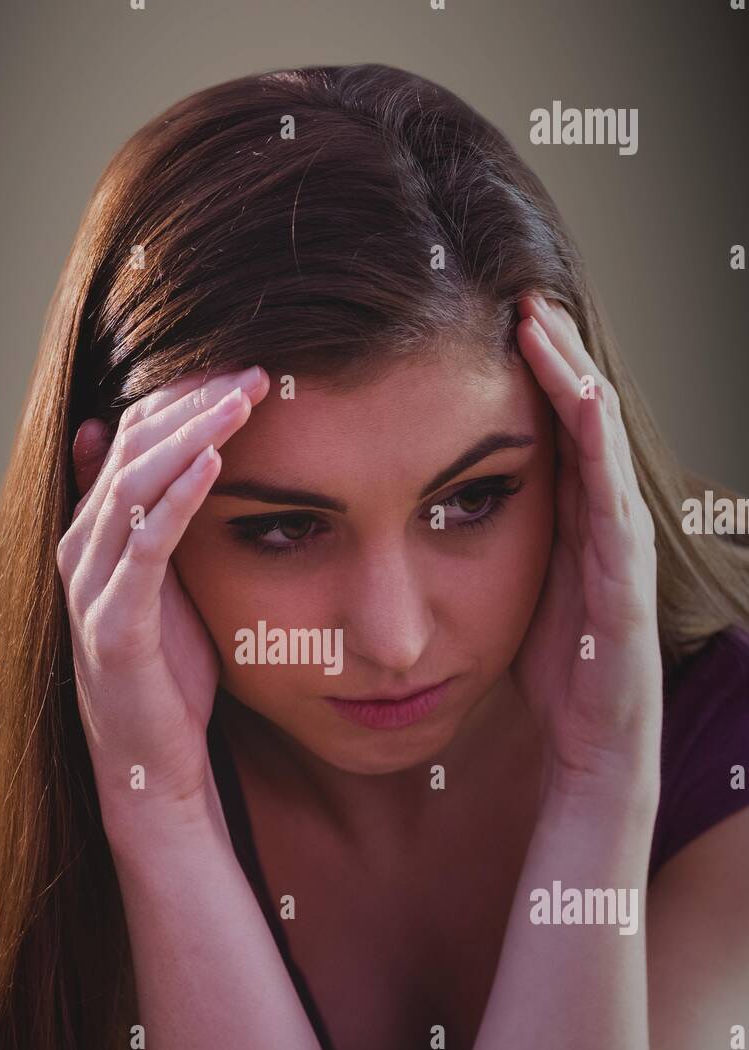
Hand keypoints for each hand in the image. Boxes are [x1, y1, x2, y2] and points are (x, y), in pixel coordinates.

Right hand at [56, 365, 270, 839]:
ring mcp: (91, 587)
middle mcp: (82, 550)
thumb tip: (163, 457)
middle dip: (193, 402)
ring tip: (245, 397)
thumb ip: (161, 523)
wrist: (153, 767)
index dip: (183, 397)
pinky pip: (144, 548)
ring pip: (134, 486)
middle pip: (129, 448)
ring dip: (191, 435)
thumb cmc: (169, 674)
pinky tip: (215, 463)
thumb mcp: (169, 587)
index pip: (130, 438)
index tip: (245, 368)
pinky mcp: (114, 627)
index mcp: (96, 534)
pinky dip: (177, 499)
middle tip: (258, 368)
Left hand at [512, 295, 661, 801]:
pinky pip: (614, 494)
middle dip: (553, 353)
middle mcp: (603, 521)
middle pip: (580, 417)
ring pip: (601, 440)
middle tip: (517, 292)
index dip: (527, 375)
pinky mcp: (628, 577)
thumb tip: (425, 505)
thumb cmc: (553, 678)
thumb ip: (489, 543)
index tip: (489, 322)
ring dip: (573, 375)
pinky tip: (578, 395)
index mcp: (571, 522)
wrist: (593, 754)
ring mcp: (621, 545)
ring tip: (540, 317)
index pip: (552, 430)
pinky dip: (598, 440)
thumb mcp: (507, 593)